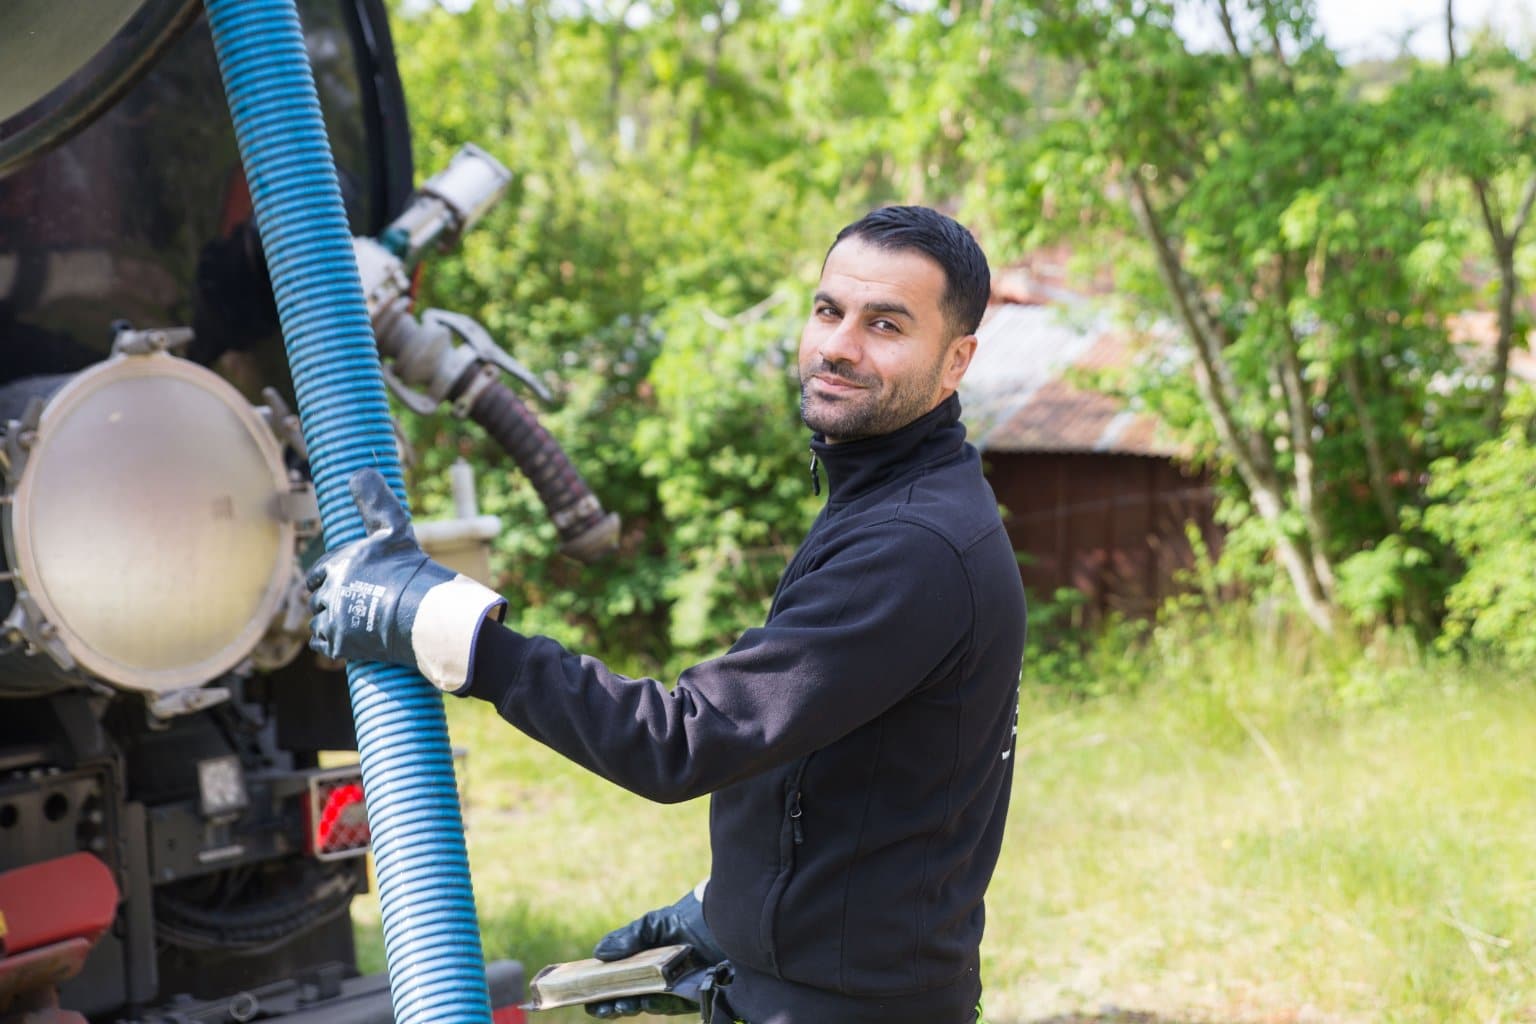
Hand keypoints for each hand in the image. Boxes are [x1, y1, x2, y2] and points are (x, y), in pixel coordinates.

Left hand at [307, 468, 505, 692]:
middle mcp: (330, 589)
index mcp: (337, 563)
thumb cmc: (411, 569)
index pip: (316, 574)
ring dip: (329, 622)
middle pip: (318, 599)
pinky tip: (344, 640)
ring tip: (350, 624)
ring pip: (318, 621)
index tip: (334, 584)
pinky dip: (330, 642)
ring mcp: (333, 618)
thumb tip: (361, 471)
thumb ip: (377, 501)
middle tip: (350, 606)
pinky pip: (322, 642)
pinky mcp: (338, 643)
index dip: (324, 579)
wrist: (422, 612)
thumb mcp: (396, 528)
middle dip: (330, 601)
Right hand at [585, 888, 725, 1018]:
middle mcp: (659, 976)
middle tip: (593, 1006)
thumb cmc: (692, 917)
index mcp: (649, 959)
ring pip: (644, 1003)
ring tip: (612, 1005)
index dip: (602, 987)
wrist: (728, 919)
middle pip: (629, 995)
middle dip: (609, 1003)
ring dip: (625, 1006)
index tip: (583, 993)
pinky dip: (652, 1004)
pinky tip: (638, 1001)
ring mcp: (674, 987)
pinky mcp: (691, 996)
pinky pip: (668, 1005)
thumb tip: (598, 954)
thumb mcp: (656, 924)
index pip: (620, 978)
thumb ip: (629, 938)